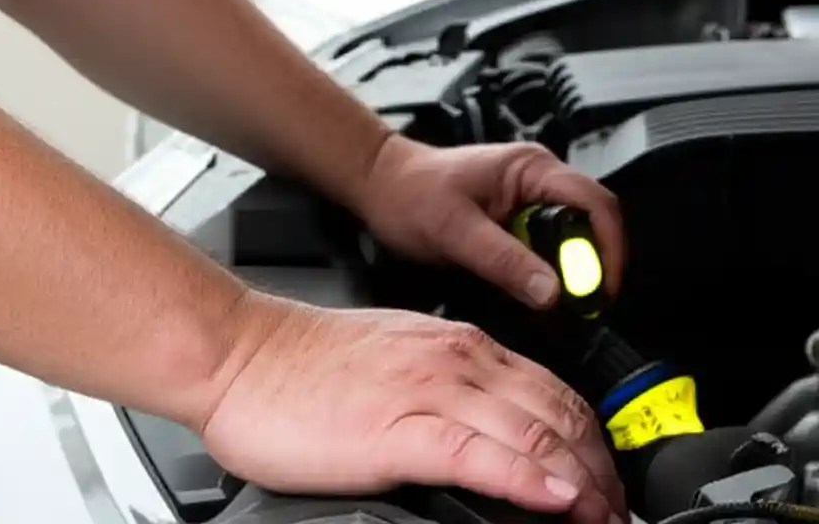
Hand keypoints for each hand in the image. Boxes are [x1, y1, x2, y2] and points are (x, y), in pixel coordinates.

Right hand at [202, 301, 627, 523]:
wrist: (237, 355)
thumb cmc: (298, 367)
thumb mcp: (392, 364)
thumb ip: (443, 389)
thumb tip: (486, 433)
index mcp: (455, 348)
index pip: (554, 391)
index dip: (592, 443)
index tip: (604, 484)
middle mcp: (453, 363)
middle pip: (559, 415)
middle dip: (601, 470)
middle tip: (616, 513)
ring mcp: (427, 393)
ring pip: (533, 434)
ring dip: (581, 483)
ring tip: (602, 519)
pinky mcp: (395, 431)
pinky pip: (479, 453)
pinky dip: (526, 479)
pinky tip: (555, 500)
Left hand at [356, 136, 624, 308]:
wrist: (378, 186)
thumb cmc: (409, 193)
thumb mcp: (454, 230)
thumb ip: (503, 260)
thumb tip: (552, 292)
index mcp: (532, 169)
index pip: (595, 204)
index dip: (609, 248)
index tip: (601, 290)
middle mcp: (538, 181)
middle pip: (591, 225)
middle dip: (592, 268)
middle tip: (581, 308)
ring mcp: (529, 202)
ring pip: (570, 242)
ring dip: (569, 275)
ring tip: (560, 309)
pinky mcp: (516, 223)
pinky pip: (546, 251)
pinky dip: (548, 276)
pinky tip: (536, 297)